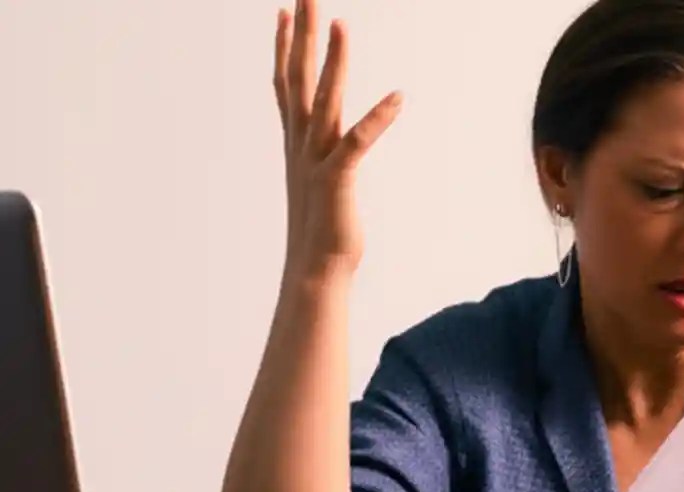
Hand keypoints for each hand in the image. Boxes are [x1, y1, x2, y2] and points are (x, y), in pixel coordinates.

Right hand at [275, 0, 401, 283]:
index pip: (286, 84)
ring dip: (333, 61)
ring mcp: (316, 160)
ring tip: (340, 24)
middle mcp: (301, 144)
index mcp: (296, 142)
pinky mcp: (337, 180)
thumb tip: (328, 148)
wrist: (314, 271)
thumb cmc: (322, 230)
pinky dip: (377, 119)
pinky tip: (398, 97)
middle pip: (298, 78)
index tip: (283, 12)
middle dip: (301, 34)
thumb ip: (320, 157)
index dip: (284, 47)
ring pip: (324, 100)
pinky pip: (358, 142)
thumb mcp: (317, 182)